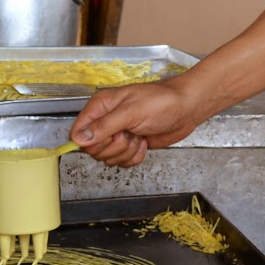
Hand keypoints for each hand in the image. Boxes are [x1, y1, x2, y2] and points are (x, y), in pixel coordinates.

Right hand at [69, 78, 209, 167]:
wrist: (186, 108)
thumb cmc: (162, 102)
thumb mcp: (131, 112)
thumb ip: (104, 126)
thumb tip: (78, 139)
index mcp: (100, 106)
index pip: (78, 132)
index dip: (90, 141)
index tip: (108, 138)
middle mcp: (106, 120)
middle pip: (93, 149)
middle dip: (114, 147)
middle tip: (128, 133)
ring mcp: (118, 134)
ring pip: (108, 158)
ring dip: (126, 151)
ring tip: (138, 135)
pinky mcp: (130, 145)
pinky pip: (123, 162)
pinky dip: (135, 157)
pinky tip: (144, 142)